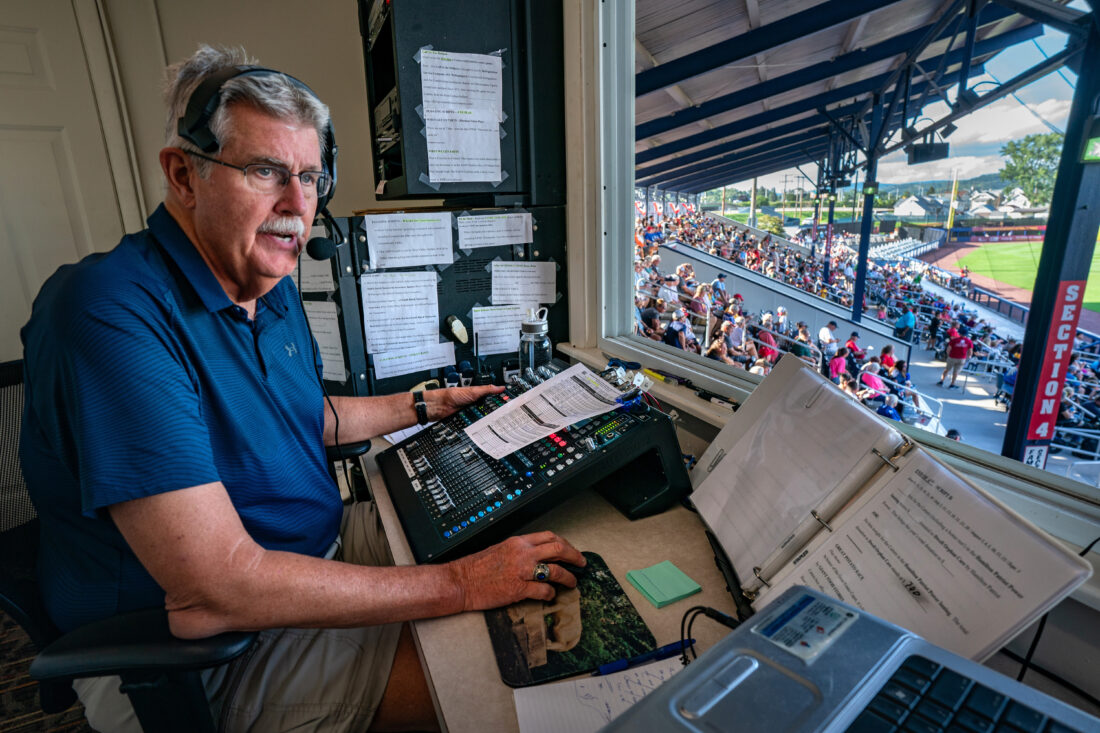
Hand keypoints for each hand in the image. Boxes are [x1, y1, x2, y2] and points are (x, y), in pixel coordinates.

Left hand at [426, 385, 504, 420]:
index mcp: (478, 396)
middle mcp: (476, 405)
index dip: (500, 403)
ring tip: (495, 423)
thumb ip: (487, 389)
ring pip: (483, 420)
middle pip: (489, 411)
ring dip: (487, 421)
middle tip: (505, 417)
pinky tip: (483, 428)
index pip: (493, 400)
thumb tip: (500, 387)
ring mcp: (472, 414)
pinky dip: (478, 427)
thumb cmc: (452, 395)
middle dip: (495, 414)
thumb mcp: (473, 391)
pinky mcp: (467, 422)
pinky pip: (475, 426)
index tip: (510, 406)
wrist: (439, 406)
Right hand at [447, 532, 585, 610]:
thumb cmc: (477, 567)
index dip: (565, 543)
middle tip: (581, 563)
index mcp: (518, 542)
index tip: (571, 550)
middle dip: (574, 556)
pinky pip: (543, 590)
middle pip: (558, 549)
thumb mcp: (501, 549)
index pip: (549, 536)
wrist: (461, 581)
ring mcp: (521, 571)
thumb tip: (538, 555)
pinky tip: (550, 595)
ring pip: (556, 570)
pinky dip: (550, 594)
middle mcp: (523, 554)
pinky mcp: (518, 589)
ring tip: (572, 582)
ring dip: (568, 577)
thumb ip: (520, 550)